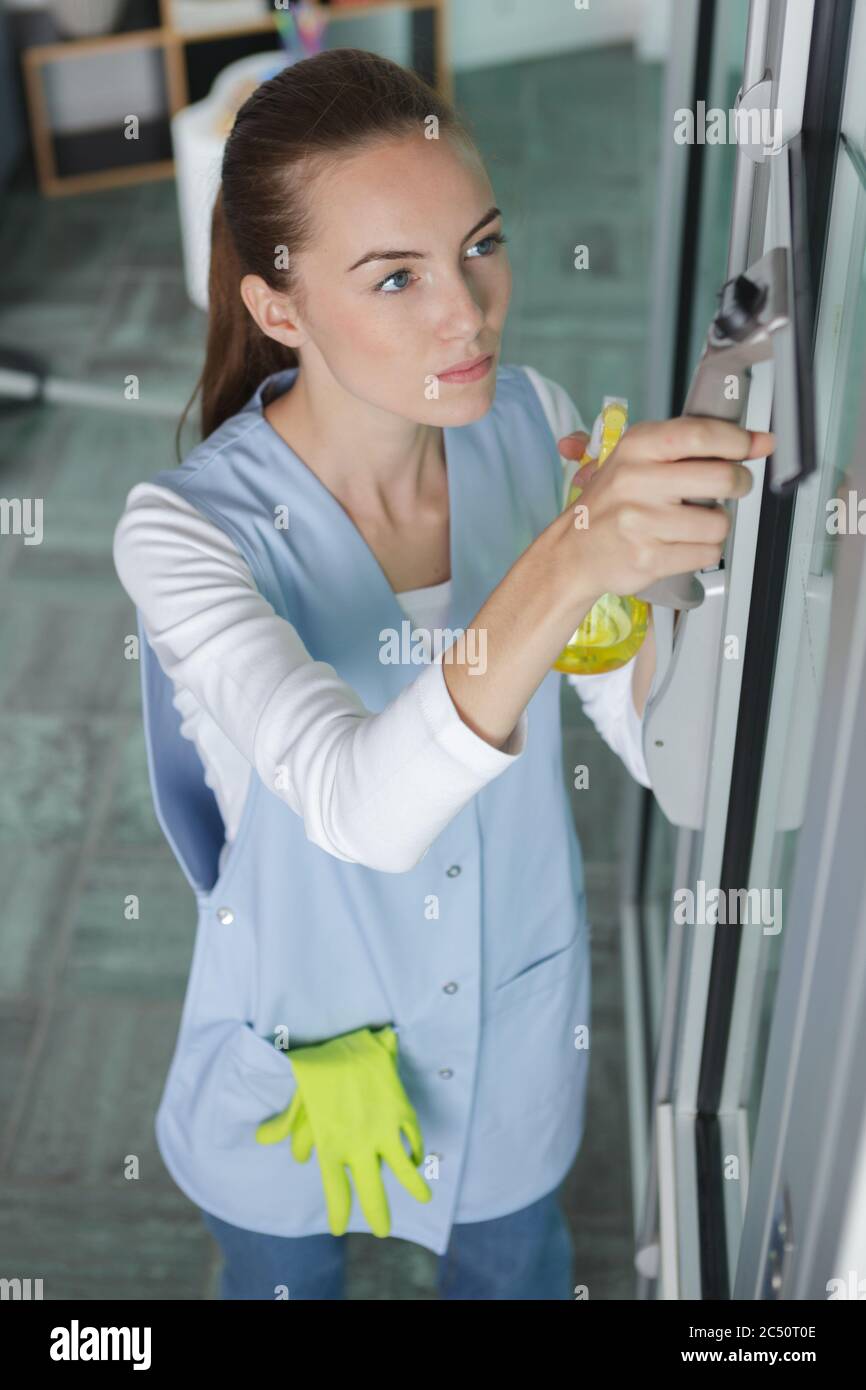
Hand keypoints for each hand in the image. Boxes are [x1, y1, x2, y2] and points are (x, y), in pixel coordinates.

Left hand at [255, 1024, 430, 1237]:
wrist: (351, 1041)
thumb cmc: (320, 1068)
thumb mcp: (299, 1096)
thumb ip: (286, 1123)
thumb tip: (262, 1140)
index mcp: (332, 1143)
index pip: (335, 1189)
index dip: (338, 1211)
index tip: (338, 1229)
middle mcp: (359, 1143)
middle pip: (372, 1190)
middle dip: (379, 1212)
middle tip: (384, 1231)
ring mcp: (384, 1129)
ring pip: (403, 1169)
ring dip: (414, 1186)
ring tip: (423, 1198)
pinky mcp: (401, 1111)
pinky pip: (413, 1137)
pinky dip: (417, 1149)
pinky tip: (417, 1157)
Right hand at [556, 417, 773, 600]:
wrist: (573, 551)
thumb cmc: (612, 503)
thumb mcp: (639, 459)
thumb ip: (695, 446)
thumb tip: (761, 442)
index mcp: (636, 447)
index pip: (701, 434)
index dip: (739, 441)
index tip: (756, 445)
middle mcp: (636, 480)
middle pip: (723, 478)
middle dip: (738, 483)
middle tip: (730, 486)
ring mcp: (641, 521)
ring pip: (719, 522)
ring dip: (717, 524)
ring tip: (694, 522)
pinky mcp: (648, 557)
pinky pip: (706, 553)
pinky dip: (704, 550)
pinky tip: (683, 543)